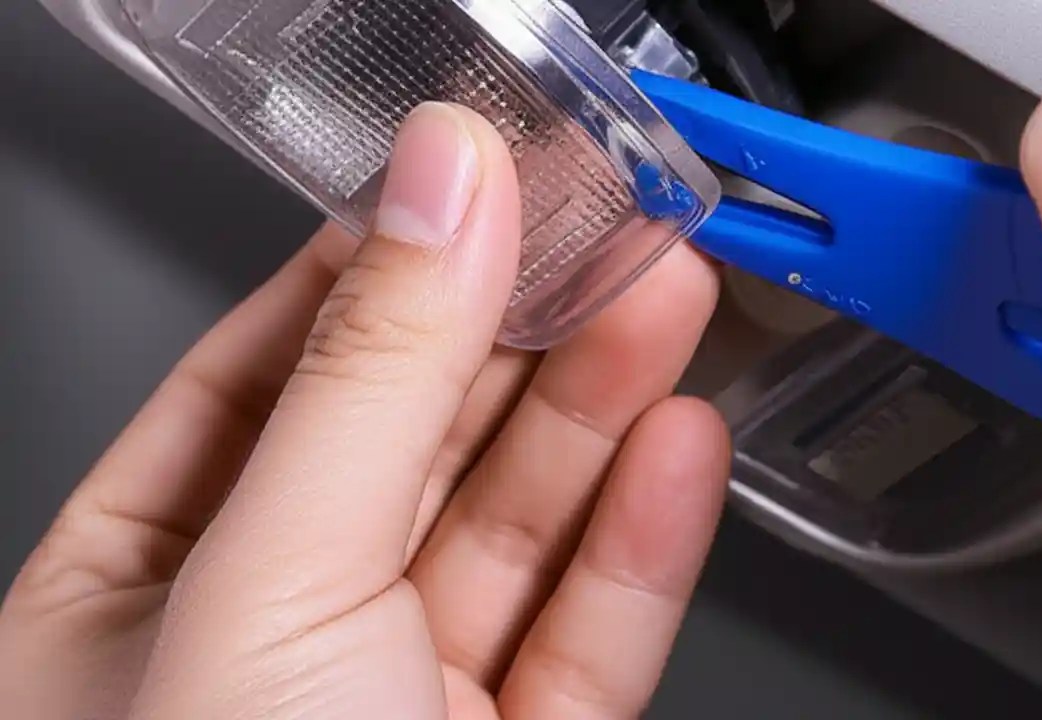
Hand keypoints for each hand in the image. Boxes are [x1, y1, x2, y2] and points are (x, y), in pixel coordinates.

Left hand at [0, 104, 729, 718]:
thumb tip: (444, 188)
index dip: (366, 279)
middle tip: (597, 228)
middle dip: (516, 333)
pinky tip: (677, 453)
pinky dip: (641, 547)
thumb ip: (371, 381)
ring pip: (515, 537)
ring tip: (661, 299)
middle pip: (410, 451)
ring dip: (598, 416)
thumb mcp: (275, 581)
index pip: (253, 388)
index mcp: (134, 606)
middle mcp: (271, 651)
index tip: (458, 190)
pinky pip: (587, 637)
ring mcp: (404, 709)